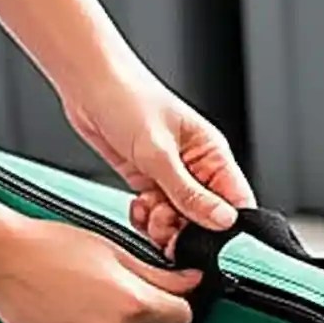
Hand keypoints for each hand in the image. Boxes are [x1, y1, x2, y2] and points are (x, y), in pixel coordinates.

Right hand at [0, 216, 200, 322]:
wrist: (3, 261)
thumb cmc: (53, 248)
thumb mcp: (116, 252)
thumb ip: (159, 275)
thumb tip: (192, 281)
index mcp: (133, 304)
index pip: (183, 318)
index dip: (178, 306)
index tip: (169, 299)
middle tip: (143, 305)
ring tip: (119, 319)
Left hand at [63, 73, 254, 253]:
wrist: (86, 83)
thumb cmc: (126, 97)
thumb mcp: (159, 153)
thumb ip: (190, 193)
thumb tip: (223, 220)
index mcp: (212, 154)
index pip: (237, 201)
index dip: (227, 226)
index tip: (207, 239)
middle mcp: (196, 167)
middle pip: (207, 217)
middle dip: (186, 229)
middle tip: (167, 224)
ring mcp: (172, 176)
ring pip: (179, 220)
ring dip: (163, 225)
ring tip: (149, 210)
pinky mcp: (148, 181)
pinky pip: (156, 213)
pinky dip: (146, 218)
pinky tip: (138, 205)